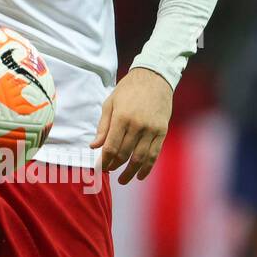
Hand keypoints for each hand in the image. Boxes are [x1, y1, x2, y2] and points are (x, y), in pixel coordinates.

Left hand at [90, 68, 172, 183]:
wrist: (154, 77)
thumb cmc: (128, 89)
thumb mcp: (110, 103)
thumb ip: (103, 126)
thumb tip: (94, 146)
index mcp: (121, 117)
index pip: (111, 147)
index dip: (104, 161)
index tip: (100, 168)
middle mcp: (137, 125)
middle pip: (124, 154)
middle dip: (114, 166)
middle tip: (109, 171)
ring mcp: (151, 129)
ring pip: (139, 158)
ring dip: (130, 172)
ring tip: (123, 180)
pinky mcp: (162, 131)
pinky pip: (154, 154)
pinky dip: (147, 167)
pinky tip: (140, 175)